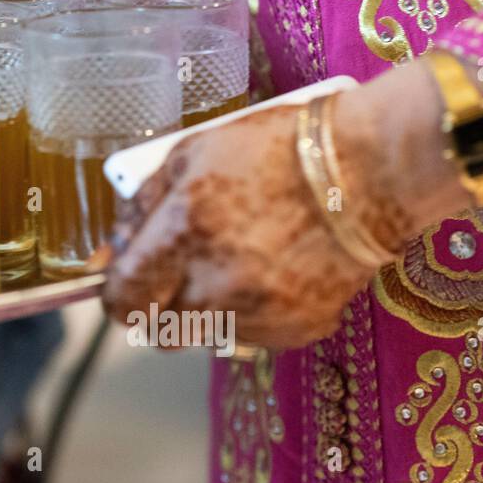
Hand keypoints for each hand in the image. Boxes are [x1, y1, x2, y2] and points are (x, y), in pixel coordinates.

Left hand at [103, 104, 381, 349]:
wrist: (370, 169)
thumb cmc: (280, 148)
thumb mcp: (192, 153)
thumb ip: (142, 205)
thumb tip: (113, 247)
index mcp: (184, 231)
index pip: (125, 298)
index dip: (119, 293)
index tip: (127, 283)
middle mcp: (218, 280)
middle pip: (161, 329)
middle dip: (162, 303)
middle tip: (178, 272)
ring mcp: (261, 311)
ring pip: (207, 334)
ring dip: (209, 307)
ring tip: (235, 260)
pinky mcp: (300, 327)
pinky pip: (255, 334)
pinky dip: (254, 311)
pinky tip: (271, 269)